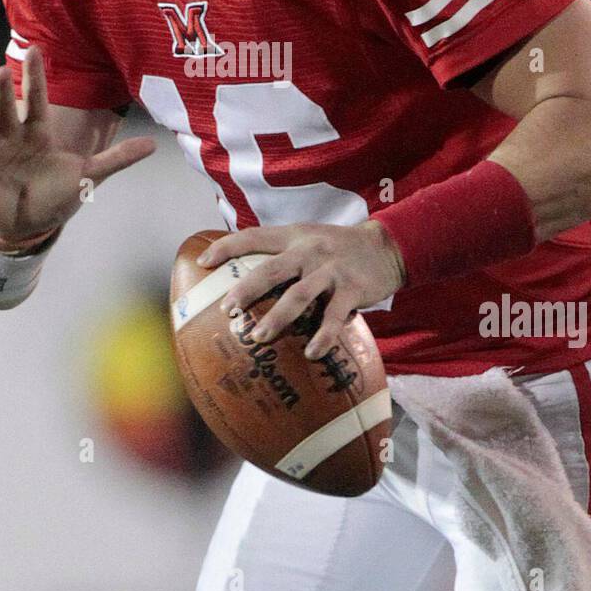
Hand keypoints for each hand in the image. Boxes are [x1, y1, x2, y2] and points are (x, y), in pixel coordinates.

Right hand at [0, 47, 153, 246]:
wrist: (29, 225)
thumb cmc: (56, 195)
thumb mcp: (88, 176)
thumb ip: (117, 159)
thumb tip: (154, 146)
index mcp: (38, 133)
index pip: (37, 100)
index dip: (37, 78)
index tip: (37, 50)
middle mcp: (13, 136)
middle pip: (9, 108)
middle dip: (6, 91)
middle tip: (3, 69)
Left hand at [198, 221, 406, 359]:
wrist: (388, 246)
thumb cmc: (340, 247)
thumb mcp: (309, 237)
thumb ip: (284, 253)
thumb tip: (248, 278)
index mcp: (294, 237)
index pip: (254, 237)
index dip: (227, 247)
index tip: (202, 261)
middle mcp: (309, 250)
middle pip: (271, 270)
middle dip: (246, 290)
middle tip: (227, 309)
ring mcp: (331, 270)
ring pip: (298, 295)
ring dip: (277, 318)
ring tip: (259, 337)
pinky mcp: (352, 289)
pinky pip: (333, 316)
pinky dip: (322, 336)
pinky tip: (312, 353)